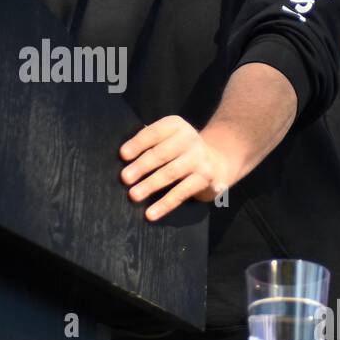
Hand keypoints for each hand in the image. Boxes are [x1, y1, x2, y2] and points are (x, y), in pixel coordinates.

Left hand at [119, 115, 236, 220]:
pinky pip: (182, 192)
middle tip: (124, 178)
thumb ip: (149, 142)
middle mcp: (189, 138)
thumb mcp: (168, 139)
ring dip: (150, 185)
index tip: (122, 155)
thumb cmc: (180, 151)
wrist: (217, 162)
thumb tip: (121, 154)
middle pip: (161, 153)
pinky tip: (151, 214)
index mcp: (176, 125)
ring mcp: (199, 158)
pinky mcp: (206, 178)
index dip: (138, 143)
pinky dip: (165, 204)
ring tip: (133, 195)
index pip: (154, 132)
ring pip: (170, 173)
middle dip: (141, 166)